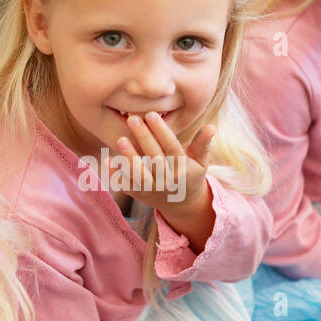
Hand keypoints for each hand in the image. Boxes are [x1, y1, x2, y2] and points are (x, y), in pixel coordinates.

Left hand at [107, 111, 216, 251]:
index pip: (171, 147)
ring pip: (141, 175)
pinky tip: (108, 160)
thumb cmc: (190, 174)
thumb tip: (212, 127)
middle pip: (155, 157)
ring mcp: (153, 189)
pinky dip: (117, 174)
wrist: (182, 205)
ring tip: (120, 139)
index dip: (161, 131)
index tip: (151, 114)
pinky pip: (127, 185)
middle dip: (144, 137)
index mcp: (183, 168)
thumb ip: (203, 144)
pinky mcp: (140, 195)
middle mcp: (168, 179)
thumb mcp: (200, 161)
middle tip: (133, 119)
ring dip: (130, 158)